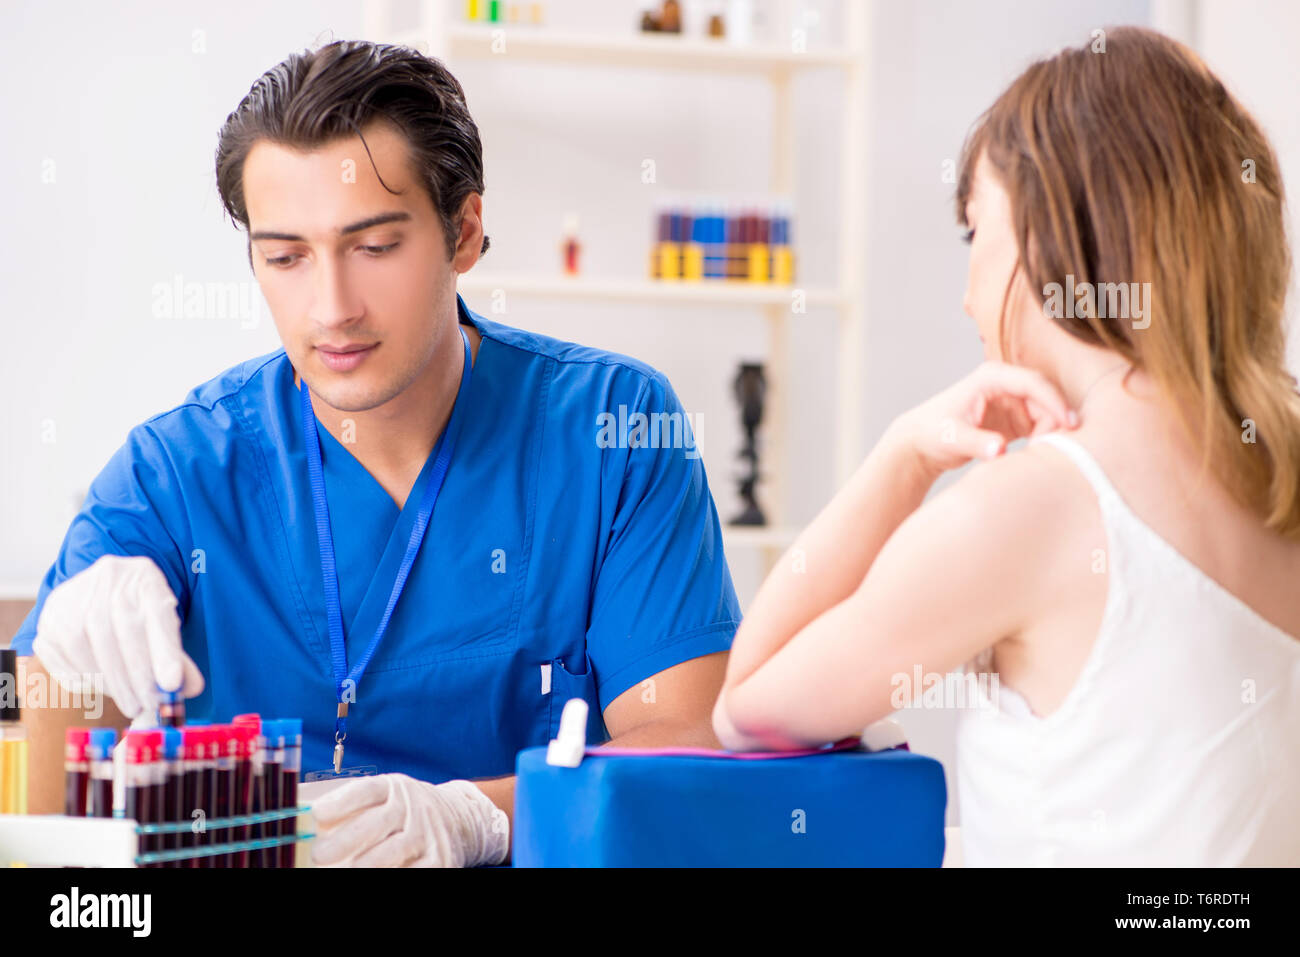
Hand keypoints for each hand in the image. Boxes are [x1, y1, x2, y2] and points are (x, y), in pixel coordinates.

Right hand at [31, 554, 202, 718]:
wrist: (106, 590)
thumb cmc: (141, 614)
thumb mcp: (165, 626)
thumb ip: (177, 656)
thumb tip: (190, 689)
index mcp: (146, 579)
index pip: (158, 614)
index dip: (164, 651)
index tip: (172, 684)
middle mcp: (108, 579)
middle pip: (122, 632)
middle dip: (137, 677)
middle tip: (148, 705)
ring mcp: (73, 596)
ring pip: (87, 644)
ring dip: (110, 682)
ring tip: (129, 701)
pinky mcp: (49, 617)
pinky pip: (61, 655)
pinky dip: (83, 678)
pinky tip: (101, 687)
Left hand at [310, 774, 509, 867]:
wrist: (461, 819)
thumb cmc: (408, 812)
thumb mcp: (389, 799)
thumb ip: (357, 810)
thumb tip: (312, 827)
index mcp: (395, 789)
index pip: (367, 791)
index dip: (342, 802)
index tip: (316, 814)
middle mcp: (413, 808)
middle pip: (377, 823)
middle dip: (346, 840)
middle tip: (319, 855)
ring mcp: (427, 834)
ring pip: (395, 850)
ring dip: (368, 864)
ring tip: (350, 871)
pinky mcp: (439, 859)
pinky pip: (415, 871)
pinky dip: (395, 875)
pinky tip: (377, 879)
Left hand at [890, 361, 1077, 478]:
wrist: (922, 443)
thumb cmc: (932, 433)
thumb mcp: (953, 438)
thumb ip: (977, 443)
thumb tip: (1000, 450)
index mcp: (991, 378)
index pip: (1033, 383)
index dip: (1055, 402)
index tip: (1070, 424)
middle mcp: (1006, 385)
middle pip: (1046, 398)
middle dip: (1056, 421)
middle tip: (1054, 451)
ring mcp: (1013, 401)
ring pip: (1047, 414)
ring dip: (1051, 433)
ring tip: (1042, 457)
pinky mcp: (1016, 419)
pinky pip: (1042, 426)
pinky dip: (1045, 439)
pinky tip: (1040, 457)